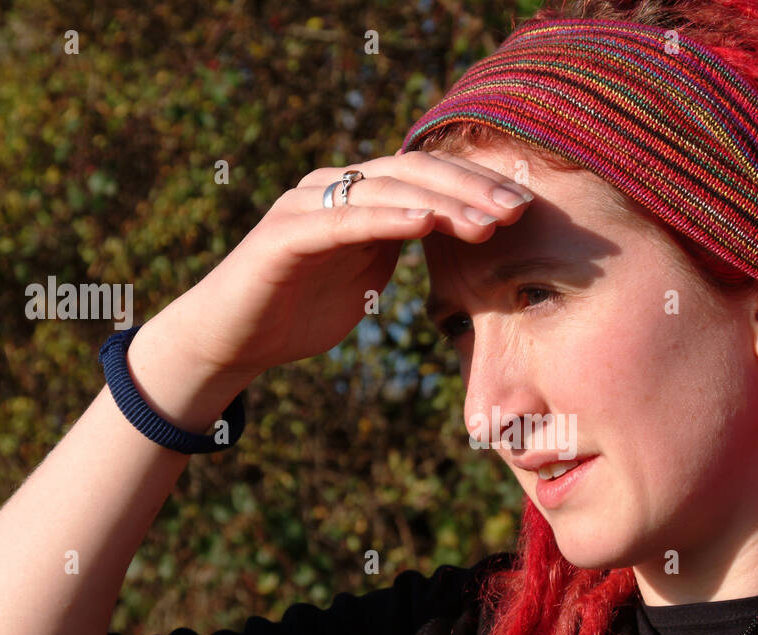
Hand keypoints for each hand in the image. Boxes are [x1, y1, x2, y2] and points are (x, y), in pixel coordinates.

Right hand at [164, 149, 534, 379]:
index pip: (430, 176)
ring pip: (387, 190)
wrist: (231, 340)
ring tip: (488, 222)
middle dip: (472, 189)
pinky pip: (344, 220)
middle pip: (416, 171)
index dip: (478, 187)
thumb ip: (400, 250)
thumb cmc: (299, 310)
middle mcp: (335, 187)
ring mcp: (307, 205)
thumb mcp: (365, 276)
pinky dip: (388, 218)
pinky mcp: (284, 234)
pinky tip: (426, 223)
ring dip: (443, 203)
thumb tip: (454, 244)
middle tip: (519, 210)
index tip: (526, 208)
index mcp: (360, 196)